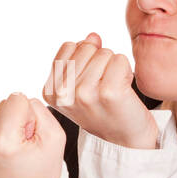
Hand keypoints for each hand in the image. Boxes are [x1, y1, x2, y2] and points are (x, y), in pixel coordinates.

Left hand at [0, 93, 66, 177]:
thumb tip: (21, 100)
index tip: (30, 139)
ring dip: (5, 128)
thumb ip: (40, 110)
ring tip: (13, 154)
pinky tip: (2, 155)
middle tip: (23, 148)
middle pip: (3, 104)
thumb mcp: (56, 140)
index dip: (30, 117)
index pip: (16, 99)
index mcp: (1, 142)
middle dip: (16, 121)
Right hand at [42, 32, 159, 148]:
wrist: (123, 140)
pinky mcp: (109, 93)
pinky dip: (125, 71)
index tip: (89, 82)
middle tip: (103, 87)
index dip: (85, 58)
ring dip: (113, 67)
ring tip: (112, 90)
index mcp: (51, 90)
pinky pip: (119, 59)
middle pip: (87, 47)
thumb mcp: (79, 84)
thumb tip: (93, 36)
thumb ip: (80, 57)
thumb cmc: (102, 109)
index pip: (69, 47)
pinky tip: (123, 91)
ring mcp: (85, 93)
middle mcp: (64, 93)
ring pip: (104, 53)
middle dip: (99, 61)